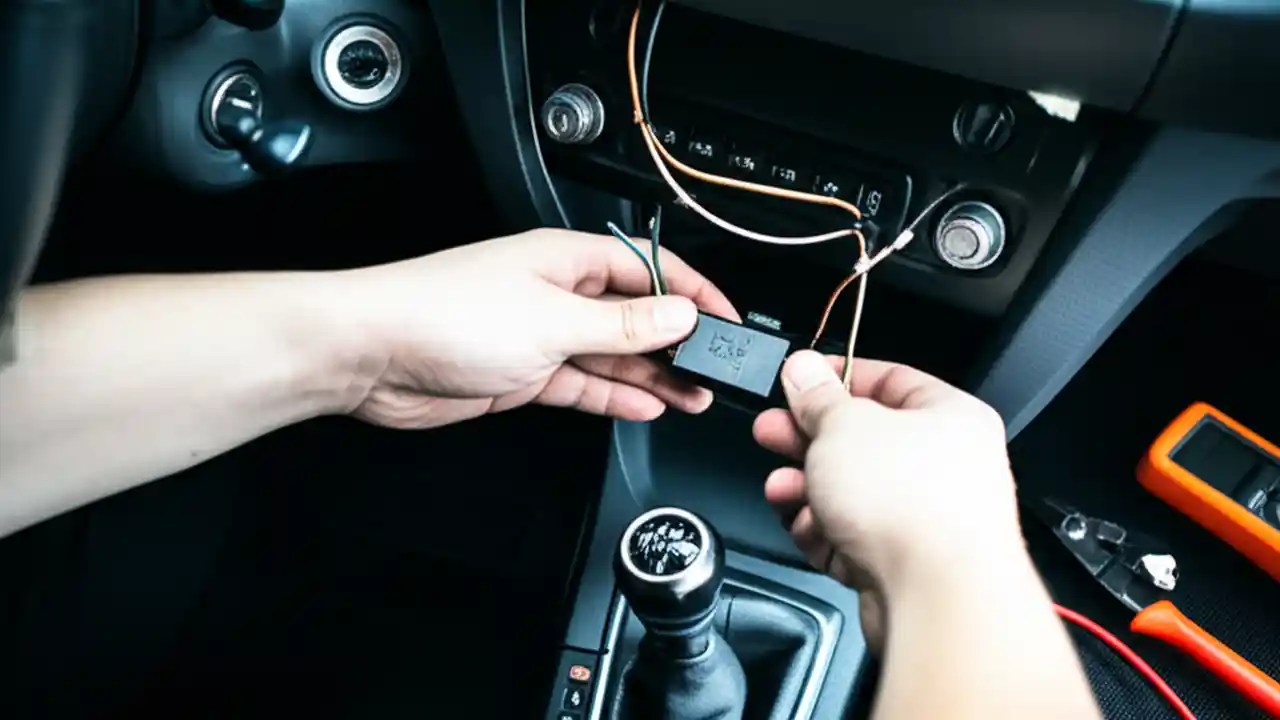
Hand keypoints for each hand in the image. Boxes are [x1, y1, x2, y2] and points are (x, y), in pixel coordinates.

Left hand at [330, 228, 737, 427]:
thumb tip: (680, 314)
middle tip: (716, 372)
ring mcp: (538, 335)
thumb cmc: (442, 314)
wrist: (370, 356)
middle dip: (677, 343)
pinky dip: (613, 396)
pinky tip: (645, 405)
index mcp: (567, 260)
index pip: (650, 270)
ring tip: (694, 396)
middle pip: (634, 316)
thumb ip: (622, 323)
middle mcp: (555, 294)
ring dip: (652, 376)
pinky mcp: (521, 374)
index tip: (728, 323)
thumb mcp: (552, 320)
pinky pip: (582, 383)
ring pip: (611, 355)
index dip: (693, 295)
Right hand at [752, 351, 1020, 648]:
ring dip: (807, 491)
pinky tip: (810, 531)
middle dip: (807, 440)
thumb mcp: (844, 426)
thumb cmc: (913, 507)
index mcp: (949, 417)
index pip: (889, 381)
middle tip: (772, 433)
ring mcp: (926, 518)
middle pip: (861, 440)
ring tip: (782, 490)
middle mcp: (945, 466)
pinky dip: (825, 534)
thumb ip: (818, 396)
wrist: (935, 598)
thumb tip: (804, 370)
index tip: (796, 382)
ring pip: (851, 493)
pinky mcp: (903, 562)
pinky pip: (853, 537)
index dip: (836, 378)